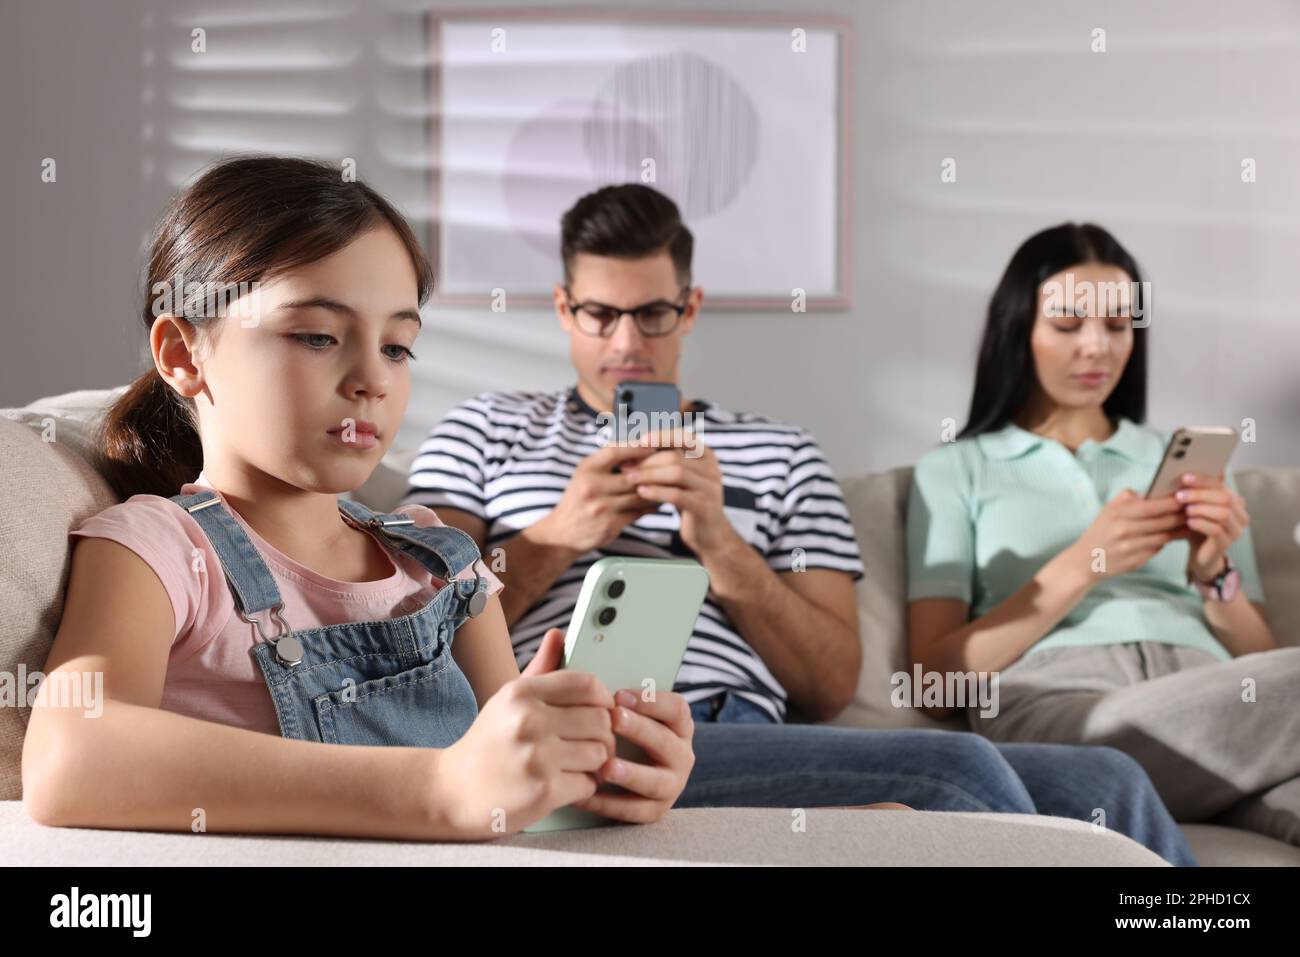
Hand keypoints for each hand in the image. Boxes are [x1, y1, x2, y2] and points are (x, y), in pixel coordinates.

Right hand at [435, 628, 615, 837]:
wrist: (453, 791)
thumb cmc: (489, 742)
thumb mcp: (508, 700)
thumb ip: (540, 668)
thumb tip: (558, 635)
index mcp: (522, 693)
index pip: (587, 684)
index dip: (604, 698)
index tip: (602, 710)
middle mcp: (528, 720)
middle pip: (600, 719)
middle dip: (603, 735)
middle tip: (593, 743)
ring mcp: (537, 756)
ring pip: (599, 753)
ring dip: (594, 764)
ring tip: (578, 765)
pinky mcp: (544, 790)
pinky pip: (588, 784)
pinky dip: (583, 787)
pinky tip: (566, 784)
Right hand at [532, 443, 662, 553]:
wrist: (563, 532)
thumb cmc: (579, 498)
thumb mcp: (585, 474)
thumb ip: (607, 461)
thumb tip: (638, 446)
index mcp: (586, 469)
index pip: (614, 452)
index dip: (636, 448)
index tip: (653, 445)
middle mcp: (592, 487)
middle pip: (632, 476)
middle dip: (653, 472)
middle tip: (670, 466)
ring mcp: (601, 507)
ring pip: (639, 495)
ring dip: (656, 490)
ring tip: (669, 484)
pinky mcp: (610, 525)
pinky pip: (638, 512)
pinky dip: (650, 506)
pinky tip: (658, 501)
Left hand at [569, 685, 695, 823]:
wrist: (622, 775)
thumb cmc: (617, 731)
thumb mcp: (621, 711)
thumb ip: (607, 694)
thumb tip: (575, 662)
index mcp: (679, 726)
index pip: (677, 709)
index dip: (651, 701)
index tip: (619, 695)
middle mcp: (681, 755)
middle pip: (666, 742)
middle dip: (640, 730)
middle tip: (613, 719)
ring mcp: (672, 786)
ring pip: (656, 781)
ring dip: (632, 773)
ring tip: (606, 767)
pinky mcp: (655, 811)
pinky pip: (634, 811)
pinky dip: (608, 804)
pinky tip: (584, 794)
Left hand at [621, 430, 744, 557]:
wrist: (709, 533)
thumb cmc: (688, 501)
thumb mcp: (680, 479)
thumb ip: (663, 464)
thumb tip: (630, 452)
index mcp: (707, 457)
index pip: (684, 437)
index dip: (662, 436)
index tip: (640, 440)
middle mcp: (712, 469)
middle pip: (675, 457)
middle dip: (647, 460)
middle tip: (625, 465)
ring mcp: (710, 488)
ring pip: (676, 474)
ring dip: (649, 475)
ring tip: (629, 478)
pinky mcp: (703, 507)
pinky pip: (676, 495)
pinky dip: (656, 492)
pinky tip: (641, 492)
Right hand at [1068, 488, 1184, 581]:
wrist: (1084, 561)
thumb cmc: (1099, 532)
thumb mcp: (1107, 510)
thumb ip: (1127, 498)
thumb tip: (1151, 493)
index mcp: (1117, 514)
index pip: (1152, 506)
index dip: (1172, 502)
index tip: (1186, 498)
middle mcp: (1123, 530)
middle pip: (1161, 522)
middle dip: (1181, 516)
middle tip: (1195, 510)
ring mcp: (1129, 548)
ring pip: (1163, 537)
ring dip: (1179, 530)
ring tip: (1191, 523)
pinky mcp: (1135, 561)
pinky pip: (1157, 549)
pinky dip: (1167, 542)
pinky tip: (1176, 536)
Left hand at [1171, 472, 1248, 582]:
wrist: (1200, 554)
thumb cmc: (1198, 526)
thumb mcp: (1197, 506)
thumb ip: (1199, 490)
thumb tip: (1195, 469)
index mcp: (1236, 502)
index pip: (1222, 486)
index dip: (1204, 481)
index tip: (1185, 477)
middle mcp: (1241, 516)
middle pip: (1225, 498)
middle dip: (1200, 494)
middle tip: (1180, 495)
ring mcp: (1236, 531)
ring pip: (1223, 514)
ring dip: (1201, 509)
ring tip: (1185, 509)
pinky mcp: (1226, 544)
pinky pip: (1216, 530)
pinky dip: (1201, 523)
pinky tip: (1189, 522)